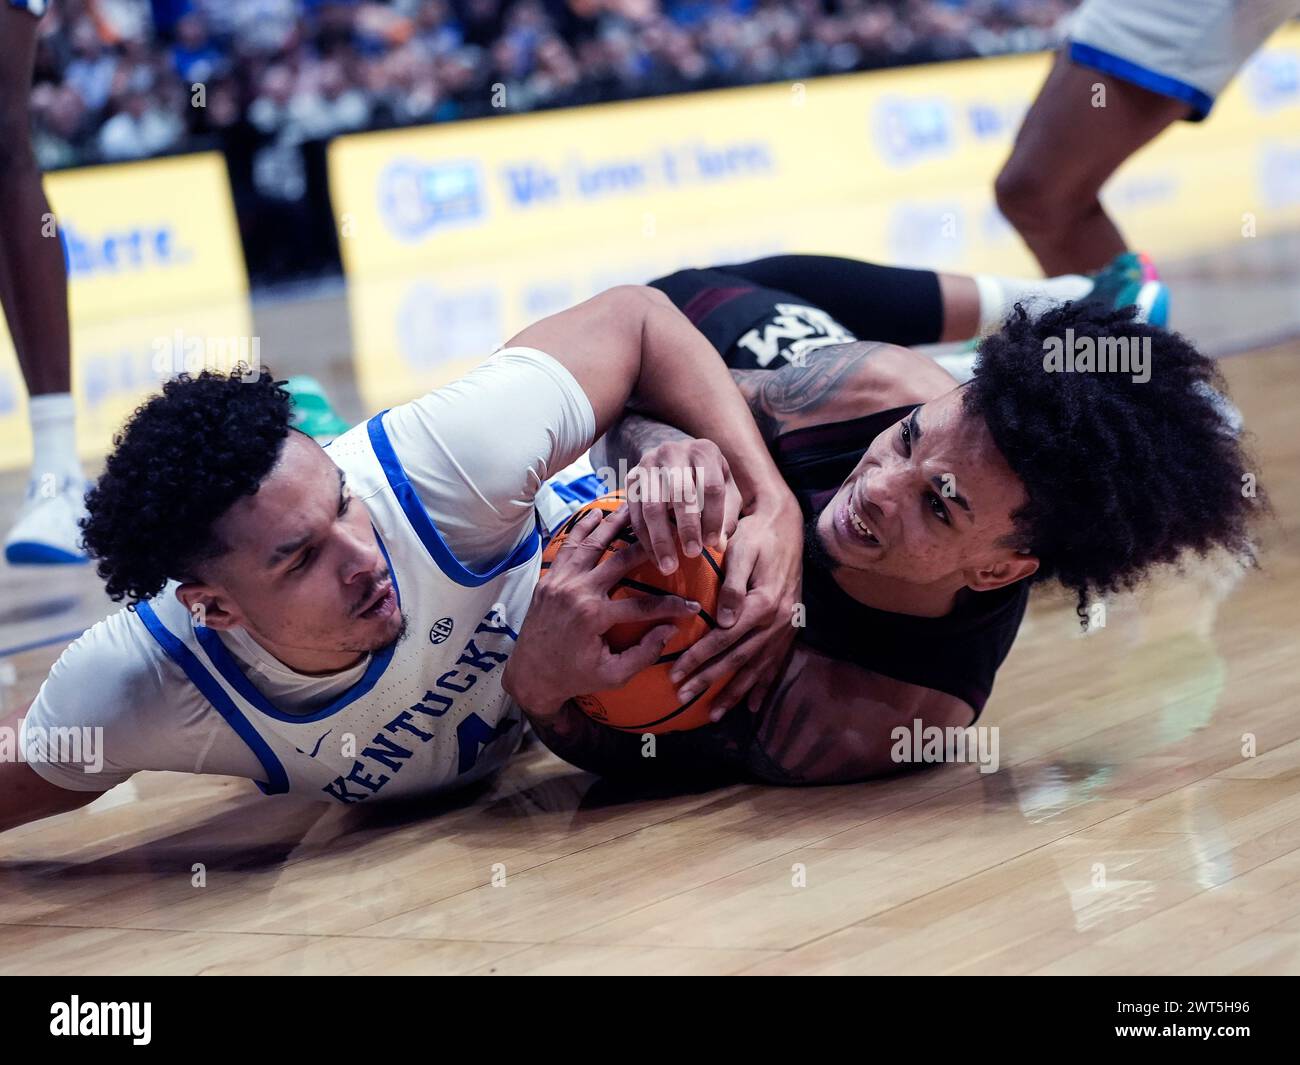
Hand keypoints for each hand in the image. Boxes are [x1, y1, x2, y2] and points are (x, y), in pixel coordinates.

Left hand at [503, 504, 701, 717]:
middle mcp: (577, 593)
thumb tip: (670, 630)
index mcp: (594, 617)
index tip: (692, 605)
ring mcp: (559, 583)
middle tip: (667, 530)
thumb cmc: (574, 678)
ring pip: (590, 544)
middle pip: (619, 560)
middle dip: (646, 545)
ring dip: (612, 525)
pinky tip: (595, 514)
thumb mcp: (612, 675)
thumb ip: (643, 654)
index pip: (643, 604)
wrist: (530, 675)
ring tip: (631, 507)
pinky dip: (581, 530)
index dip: (671, 606)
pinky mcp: (548, 580)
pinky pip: (567, 548)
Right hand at [626, 437, 741, 574]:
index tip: (713, 544)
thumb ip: (727, 517)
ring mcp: (648, 463)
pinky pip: (635, 513)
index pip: (711, 486)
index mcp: (704, 451)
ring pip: (653, 505)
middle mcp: (674, 451)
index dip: (714, 517)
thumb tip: (719, 545)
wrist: (675, 460)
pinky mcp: (631, 479)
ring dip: (661, 538)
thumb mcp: (726, 492)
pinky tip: (655, 558)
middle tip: (692, 554)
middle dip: (687, 527)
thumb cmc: (707, 481)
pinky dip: (645, 539)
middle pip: (681, 492)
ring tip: (670, 566)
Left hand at [667, 489, 802, 720]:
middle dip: (709, 681)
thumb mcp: (742, 551)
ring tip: (714, 713)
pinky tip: (752, 706)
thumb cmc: (756, 534)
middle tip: (682, 698)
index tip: (674, 675)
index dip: (698, 659)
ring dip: (734, 693)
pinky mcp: (788, 627)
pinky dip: (763, 685)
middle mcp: (776, 621)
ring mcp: (785, 627)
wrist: (787, 524)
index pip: (723, 639)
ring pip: (757, 667)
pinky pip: (775, 663)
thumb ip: (733, 587)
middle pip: (737, 659)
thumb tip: (724, 621)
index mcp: (762, 603)